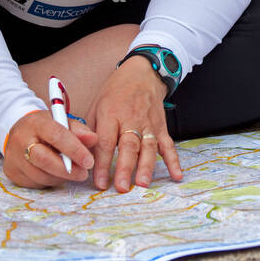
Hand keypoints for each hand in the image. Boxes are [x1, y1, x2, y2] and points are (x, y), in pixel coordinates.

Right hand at [3, 108, 96, 187]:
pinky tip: (56, 174)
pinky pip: (35, 183)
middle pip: (44, 159)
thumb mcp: (63, 122)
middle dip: (68, 170)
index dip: (75, 150)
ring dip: (61, 177)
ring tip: (72, 173)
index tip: (89, 161)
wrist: (20, 132)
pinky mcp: (12, 172)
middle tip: (84, 173)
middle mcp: (20, 139)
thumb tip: (93, 139)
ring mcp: (13, 157)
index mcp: (35, 123)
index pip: (56, 136)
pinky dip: (50, 181)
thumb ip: (79, 130)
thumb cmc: (47, 128)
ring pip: (41, 175)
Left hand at [90, 57, 183, 191]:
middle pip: (128, 145)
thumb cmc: (115, 92)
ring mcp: (149, 124)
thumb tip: (83, 156)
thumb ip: (91, 131)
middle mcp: (131, 119)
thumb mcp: (97, 106)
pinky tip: (176, 175)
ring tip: (143, 184)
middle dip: (125, 167)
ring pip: (148, 147)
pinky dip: (173, 160)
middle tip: (122, 187)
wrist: (143, 74)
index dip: (102, 163)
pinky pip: (168, 145)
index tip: (100, 182)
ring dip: (146, 166)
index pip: (106, 141)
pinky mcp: (161, 127)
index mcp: (111, 114)